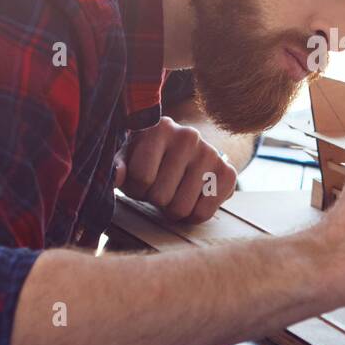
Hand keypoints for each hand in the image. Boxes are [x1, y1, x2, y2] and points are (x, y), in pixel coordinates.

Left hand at [116, 117, 237, 222]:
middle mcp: (189, 136)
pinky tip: (190, 199)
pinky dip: (193, 216)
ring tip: (173, 193)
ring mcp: (211, 153)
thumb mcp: (126, 158)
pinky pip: (203, 213)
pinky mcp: (227, 172)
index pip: (141, 177)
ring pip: (181, 208)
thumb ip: (116, 166)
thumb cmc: (148, 159)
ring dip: (172, 210)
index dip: (136, 187)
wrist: (186, 152)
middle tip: (159, 188)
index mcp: (160, 128)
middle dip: (155, 200)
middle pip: (160, 196)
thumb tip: (116, 176)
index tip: (140, 180)